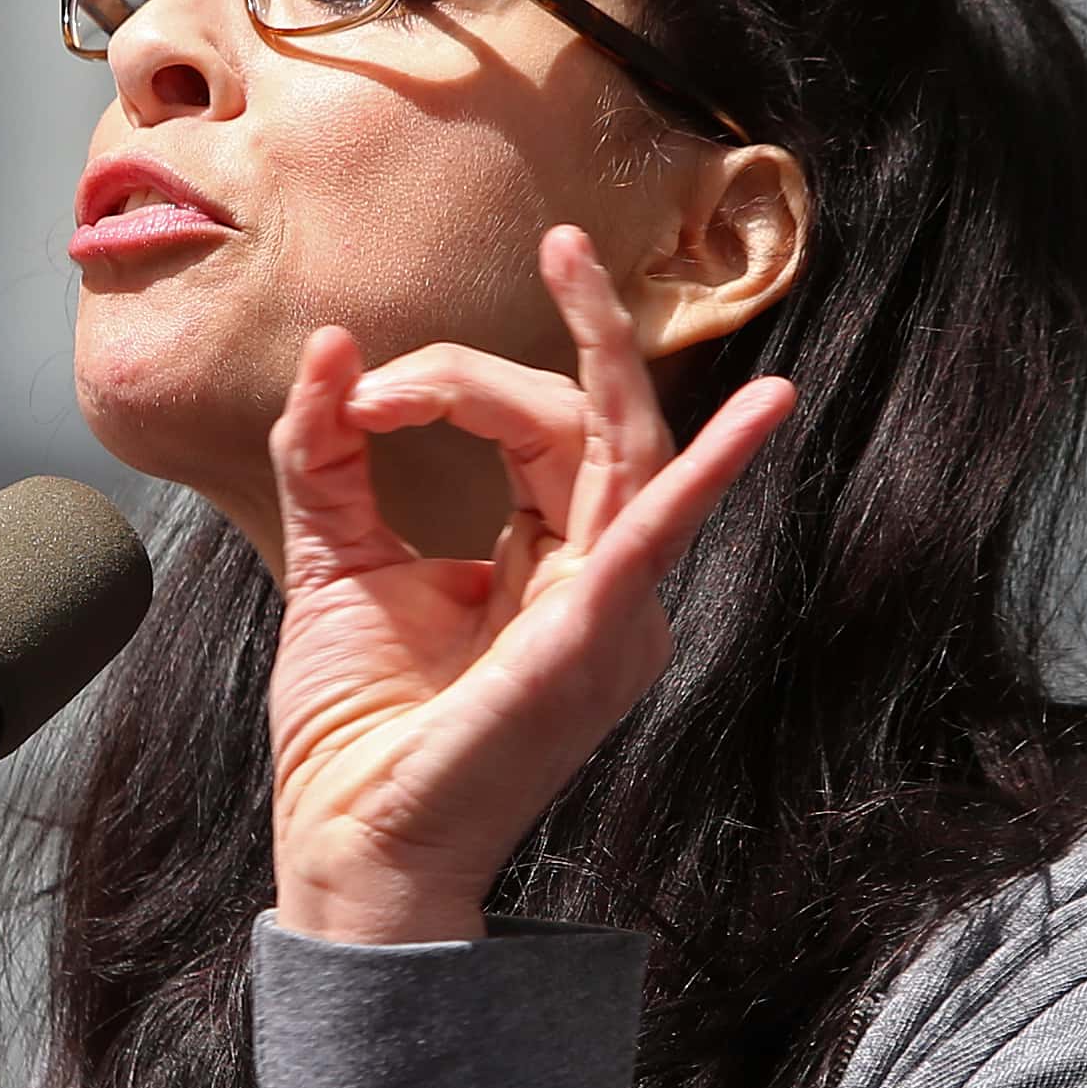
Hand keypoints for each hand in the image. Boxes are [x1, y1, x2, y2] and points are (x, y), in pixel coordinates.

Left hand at [263, 227, 798, 945]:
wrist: (350, 845)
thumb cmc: (357, 733)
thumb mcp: (336, 559)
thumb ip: (328, 455)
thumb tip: (333, 349)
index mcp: (554, 562)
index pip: (535, 424)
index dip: (448, 382)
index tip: (360, 394)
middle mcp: (601, 583)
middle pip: (590, 421)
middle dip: (561, 334)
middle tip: (557, 242)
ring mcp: (609, 616)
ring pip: (624, 451)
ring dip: (602, 352)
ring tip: (581, 264)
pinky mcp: (591, 645)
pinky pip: (655, 543)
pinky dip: (708, 476)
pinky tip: (758, 418)